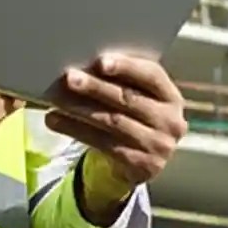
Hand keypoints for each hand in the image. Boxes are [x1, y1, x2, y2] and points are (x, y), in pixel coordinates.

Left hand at [45, 53, 186, 221]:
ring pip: (112, 122)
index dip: (127, 67)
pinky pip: (103, 143)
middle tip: (70, 77)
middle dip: (96, 87)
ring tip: (56, 98)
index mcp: (171, 97)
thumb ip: (124, 80)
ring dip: (80, 108)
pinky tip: (55, 120)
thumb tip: (85, 62)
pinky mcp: (141, 165)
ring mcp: (158, 145)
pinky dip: (75, 129)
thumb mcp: (139, 98)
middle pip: (128, 99)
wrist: (141, 162)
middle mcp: (171, 121)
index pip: (152, 75)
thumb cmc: (133, 118)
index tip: (100, 61)